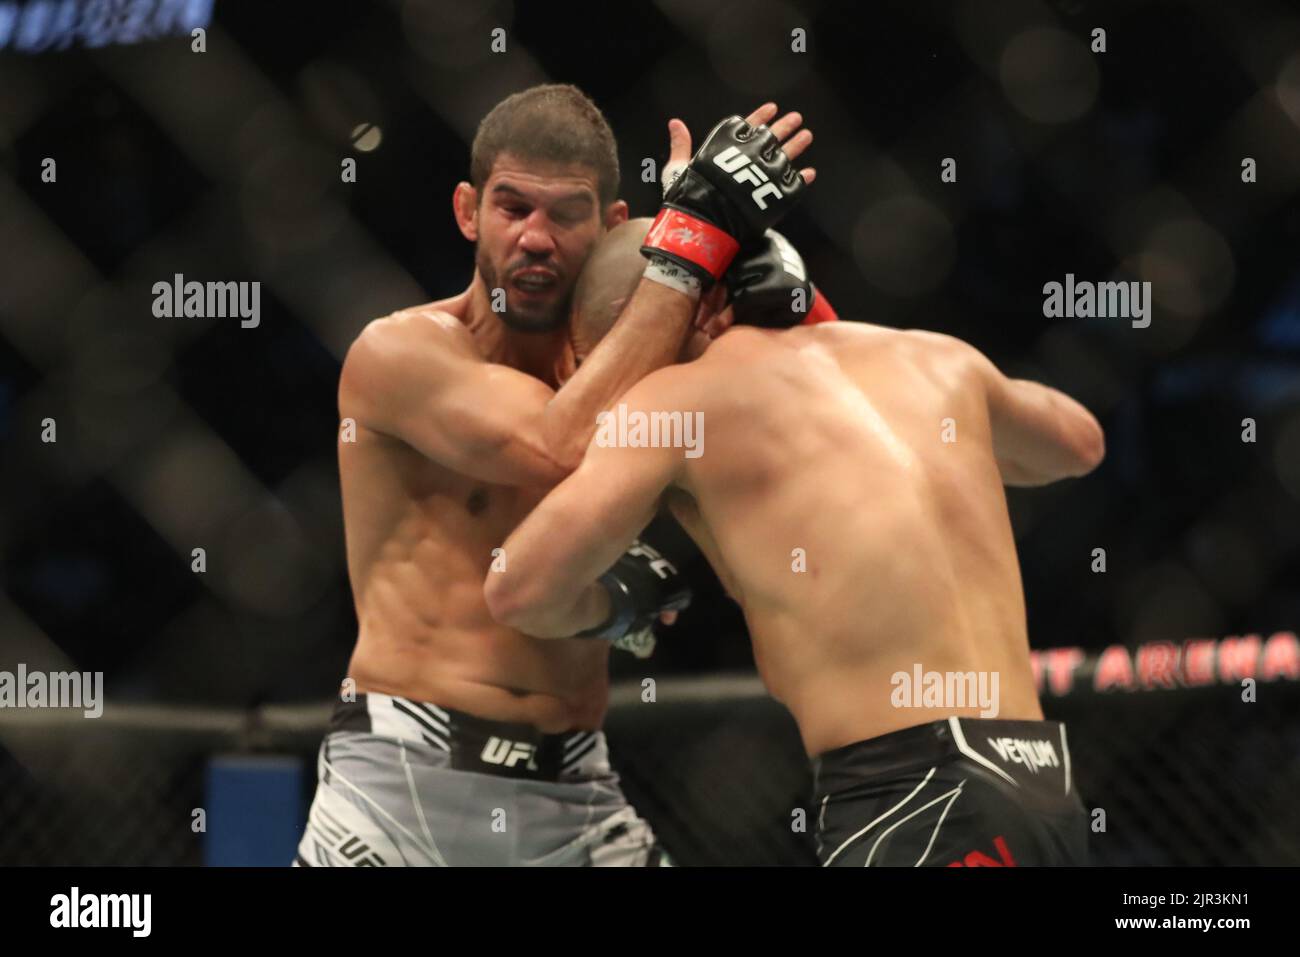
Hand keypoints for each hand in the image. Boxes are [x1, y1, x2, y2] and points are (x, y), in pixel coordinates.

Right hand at [642, 103, 816, 286]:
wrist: (701, 228)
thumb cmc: (686, 199)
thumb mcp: (677, 169)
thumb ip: (681, 145)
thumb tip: (675, 123)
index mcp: (726, 146)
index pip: (748, 124)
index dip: (761, 116)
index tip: (773, 108)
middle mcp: (750, 155)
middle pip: (772, 136)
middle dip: (785, 127)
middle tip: (796, 119)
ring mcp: (767, 175)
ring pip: (787, 155)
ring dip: (798, 145)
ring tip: (807, 136)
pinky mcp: (778, 197)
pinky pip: (795, 184)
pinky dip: (802, 178)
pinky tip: (809, 173)